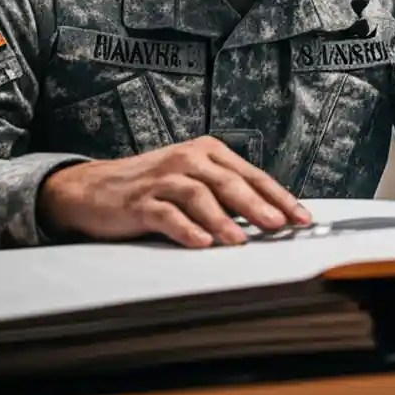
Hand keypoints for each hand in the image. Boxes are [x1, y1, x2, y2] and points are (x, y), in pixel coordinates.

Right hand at [38, 136, 310, 246]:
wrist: (93, 188)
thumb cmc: (152, 187)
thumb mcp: (193, 180)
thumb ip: (227, 194)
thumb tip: (271, 217)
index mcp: (207, 152)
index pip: (251, 174)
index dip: (278, 196)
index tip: (301, 218)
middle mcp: (187, 159)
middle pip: (229, 182)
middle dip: (258, 205)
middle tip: (279, 225)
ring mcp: (162, 179)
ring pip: (200, 196)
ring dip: (223, 220)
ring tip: (240, 240)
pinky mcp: (139, 201)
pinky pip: (166, 214)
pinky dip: (185, 229)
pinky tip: (201, 243)